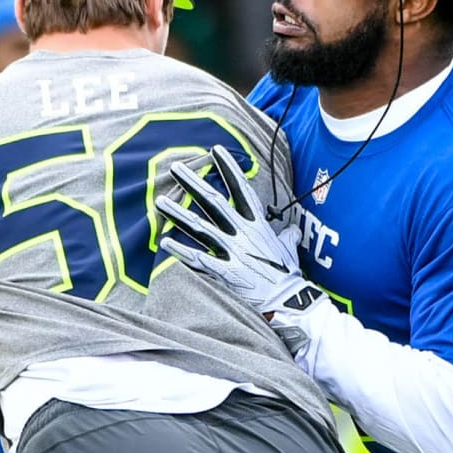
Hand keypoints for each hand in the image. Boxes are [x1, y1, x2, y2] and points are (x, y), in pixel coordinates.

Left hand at [155, 145, 325, 317]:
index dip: (228, 168)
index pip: (241, 189)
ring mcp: (232, 252)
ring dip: (179, 213)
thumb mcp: (289, 251)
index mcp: (257, 225)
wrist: (289, 302)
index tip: (215, 150)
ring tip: (160, 201)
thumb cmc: (288, 277)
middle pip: (213, 202)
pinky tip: (164, 241)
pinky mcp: (224, 272)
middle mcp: (242, 233)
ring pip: (200, 227)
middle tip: (175, 166)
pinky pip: (198, 259)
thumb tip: (292, 230)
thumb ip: (287, 237)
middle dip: (194, 183)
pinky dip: (181, 250)